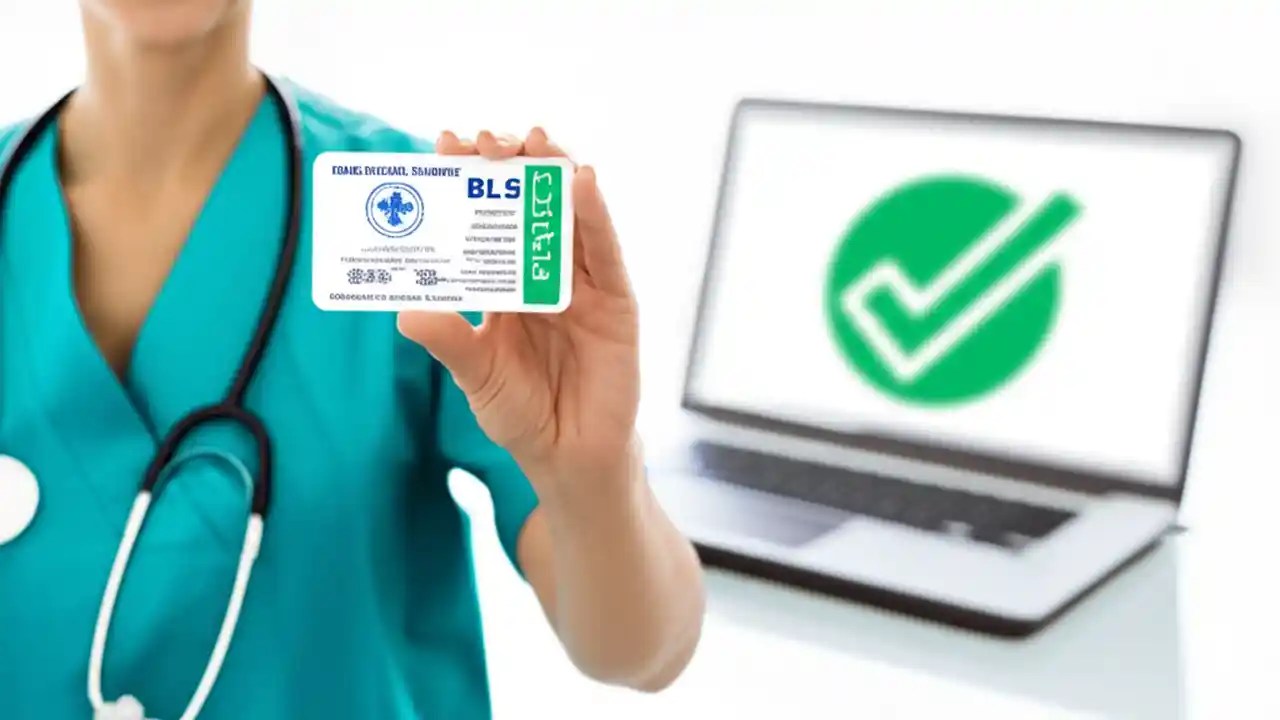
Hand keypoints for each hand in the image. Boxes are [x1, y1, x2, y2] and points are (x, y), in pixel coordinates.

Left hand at [397, 129, 639, 493]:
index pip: (483, 217)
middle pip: (528, 202)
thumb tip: (407, 310)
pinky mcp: (616, 302)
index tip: (444, 144)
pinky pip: (605, 252)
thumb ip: (450, 341)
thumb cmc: (521, 413)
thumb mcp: (475, 375)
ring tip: (535, 141)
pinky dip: (595, 215)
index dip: (467, 179)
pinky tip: (582, 183)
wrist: (569, 458)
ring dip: (554, 174)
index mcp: (504, 282)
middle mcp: (544, 273)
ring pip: (569, 216)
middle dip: (510, 164)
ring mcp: (583, 284)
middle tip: (486, 140)